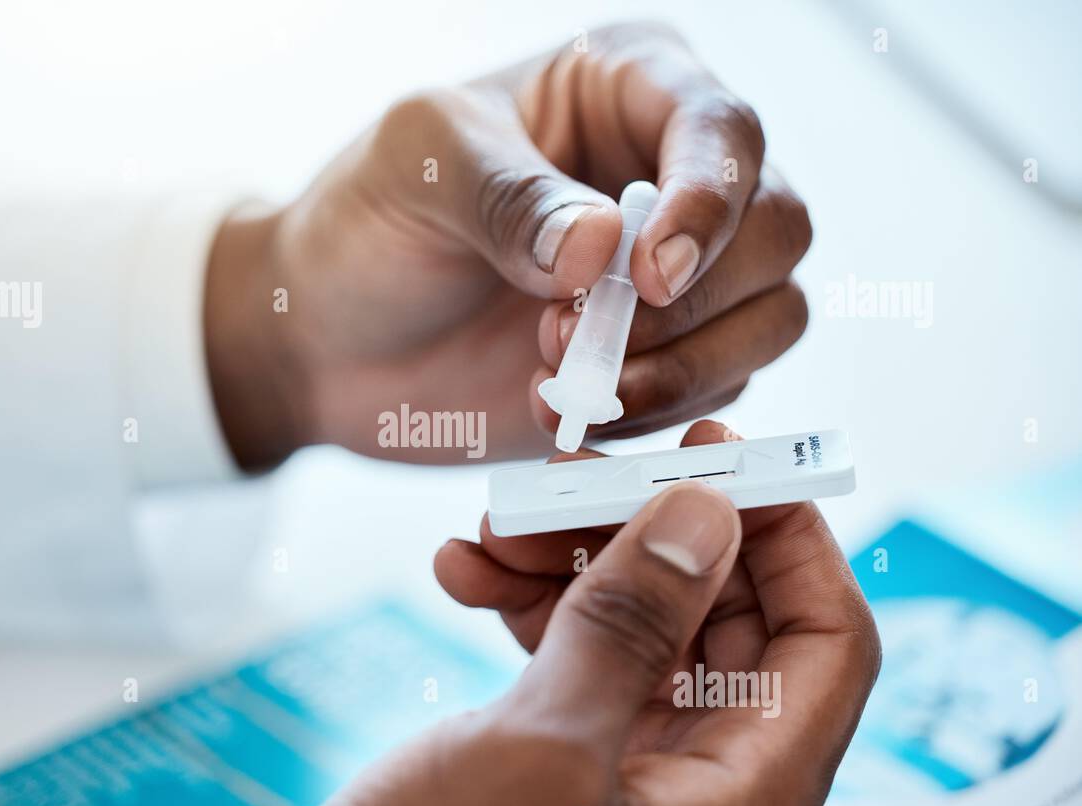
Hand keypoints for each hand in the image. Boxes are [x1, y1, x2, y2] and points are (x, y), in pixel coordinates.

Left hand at [206, 23, 810, 469]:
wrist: (330, 339)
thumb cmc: (369, 224)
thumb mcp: (417, 172)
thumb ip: (510, 198)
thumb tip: (604, 248)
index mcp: (626, 90)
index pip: (724, 130)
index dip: (708, 205)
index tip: (646, 276)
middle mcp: (673, 177)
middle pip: (776, 229)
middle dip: (689, 302)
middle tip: (567, 334)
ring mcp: (679, 277)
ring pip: (769, 318)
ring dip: (678, 367)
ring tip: (555, 377)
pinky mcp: (665, 361)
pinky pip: (718, 391)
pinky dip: (655, 414)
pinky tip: (565, 410)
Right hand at [276, 422, 878, 805]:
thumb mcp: (543, 747)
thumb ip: (632, 625)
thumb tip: (706, 515)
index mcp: (743, 803)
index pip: (824, 643)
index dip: (789, 539)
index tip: (724, 459)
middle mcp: (704, 790)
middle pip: (725, 622)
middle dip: (650, 534)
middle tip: (578, 475)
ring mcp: (633, 778)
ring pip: (640, 631)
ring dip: (570, 562)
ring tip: (492, 526)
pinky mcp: (566, 769)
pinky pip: (575, 662)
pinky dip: (527, 606)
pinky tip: (464, 571)